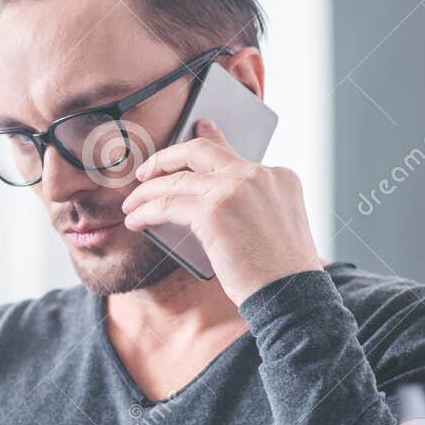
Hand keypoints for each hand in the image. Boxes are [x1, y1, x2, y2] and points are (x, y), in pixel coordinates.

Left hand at [120, 120, 322, 304]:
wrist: (292, 295)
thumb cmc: (280, 272)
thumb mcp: (273, 226)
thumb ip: (247, 203)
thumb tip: (204, 203)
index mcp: (279, 176)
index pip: (231, 153)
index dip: (206, 141)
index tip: (194, 129)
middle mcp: (258, 174)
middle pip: (200, 150)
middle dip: (166, 157)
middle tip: (146, 171)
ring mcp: (235, 189)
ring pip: (176, 179)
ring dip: (146, 192)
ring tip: (132, 205)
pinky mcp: (214, 211)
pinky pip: (166, 205)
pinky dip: (145, 212)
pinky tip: (135, 221)